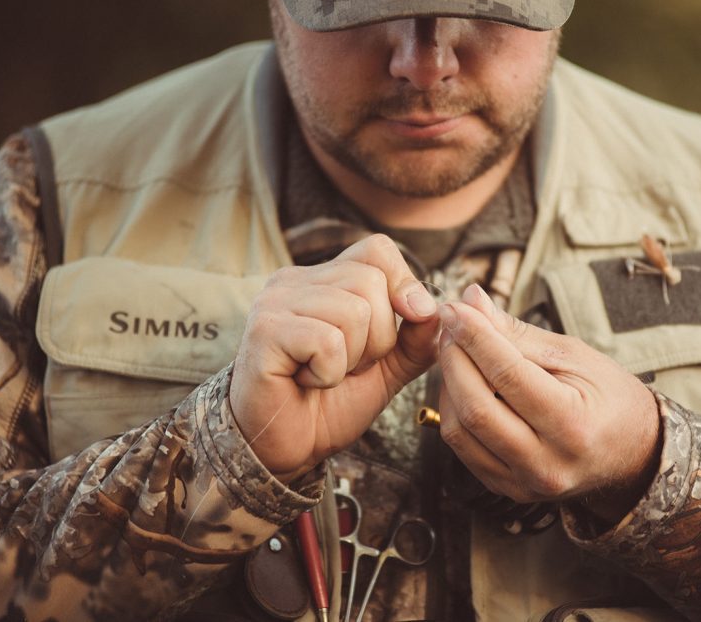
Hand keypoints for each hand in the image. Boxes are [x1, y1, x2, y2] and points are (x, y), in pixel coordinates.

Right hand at [230, 235, 439, 482]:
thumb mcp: (389, 367)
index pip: (377, 250)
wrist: (285, 449)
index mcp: (322, 279)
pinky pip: (327, 341)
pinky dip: (329, 373)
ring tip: (326, 374)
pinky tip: (307, 382)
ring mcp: (275, 303)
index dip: (403, 285)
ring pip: (354, 310)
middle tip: (349, 366)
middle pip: (370, 280)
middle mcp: (294, 280)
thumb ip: (417, 336)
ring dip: (353, 358)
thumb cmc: (330, 404)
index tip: (403, 323)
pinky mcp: (264, 332)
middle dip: (379, 337)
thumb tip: (436, 307)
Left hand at [437, 284, 660, 522]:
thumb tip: (470, 300)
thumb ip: (517, 333)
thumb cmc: (608, 396)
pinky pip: (463, 450)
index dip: (474, 336)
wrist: (634, 454)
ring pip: (460, 431)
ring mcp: (525, 483)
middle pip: (476, 406)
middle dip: (454, 358)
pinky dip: (455, 412)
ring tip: (455, 352)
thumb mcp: (574, 355)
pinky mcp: (508, 490)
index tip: (454, 307)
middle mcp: (546, 463)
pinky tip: (462, 385)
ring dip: (448, 385)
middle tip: (449, 326)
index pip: (507, 374)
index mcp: (572, 425)